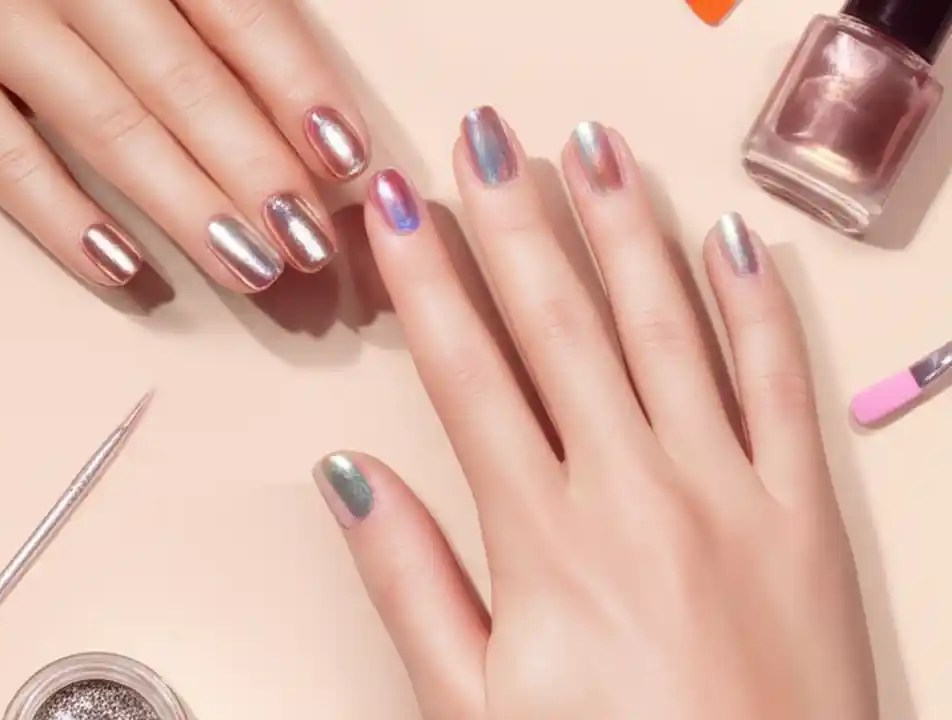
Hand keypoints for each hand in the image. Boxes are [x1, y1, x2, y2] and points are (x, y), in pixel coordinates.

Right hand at [0, 0, 368, 290]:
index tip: (348, 161)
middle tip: (312, 244)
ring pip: (107, 124)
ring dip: (186, 203)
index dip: (298, 90)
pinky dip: (62, 219)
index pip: (237, 15)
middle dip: (257, 169)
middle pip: (182, 80)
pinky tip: (123, 270)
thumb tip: (286, 82)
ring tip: (251, 268)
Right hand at [314, 110, 877, 718]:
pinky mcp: (804, 514)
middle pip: (559, 328)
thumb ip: (409, 582)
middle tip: (482, 146)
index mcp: (545, 540)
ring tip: (589, 155)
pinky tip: (728, 240)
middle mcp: (636, 495)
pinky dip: (757, 306)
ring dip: (622, 231)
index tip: (399, 212)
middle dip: (514, 223)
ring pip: (666, 329)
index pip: (468, 374)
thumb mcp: (471, 706)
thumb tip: (350, 478)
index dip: (427, 282)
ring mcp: (728, 495)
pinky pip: (782, 385)